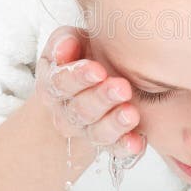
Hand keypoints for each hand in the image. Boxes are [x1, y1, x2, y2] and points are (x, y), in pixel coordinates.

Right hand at [34, 25, 146, 160]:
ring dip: (114, 123)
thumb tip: (65, 47)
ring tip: (131, 113)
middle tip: (122, 87)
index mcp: (54, 86)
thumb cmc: (81, 57)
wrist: (87, 89)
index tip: (98, 70)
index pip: (60, 83)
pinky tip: (137, 142)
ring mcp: (87, 130)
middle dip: (101, 99)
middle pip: (80, 110)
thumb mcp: (71, 43)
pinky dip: (125, 147)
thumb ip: (66, 41)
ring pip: (97, 132)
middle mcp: (67, 112)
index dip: (78, 77)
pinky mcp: (108, 142)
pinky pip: (115, 149)